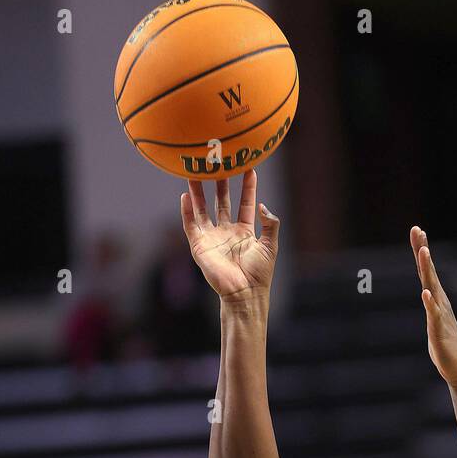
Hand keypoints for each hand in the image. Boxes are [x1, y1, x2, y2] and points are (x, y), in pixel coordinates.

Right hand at [181, 169, 279, 299]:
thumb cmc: (260, 274)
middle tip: (218, 164)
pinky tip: (185, 195)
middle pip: (221, 202)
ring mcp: (212, 238)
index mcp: (245, 232)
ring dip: (198, 192)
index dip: (247, 187)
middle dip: (219, 183)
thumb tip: (262, 205)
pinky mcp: (199, 246)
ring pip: (203, 210)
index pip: (245, 203)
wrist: (245, 293)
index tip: (249, 168)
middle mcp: (227, 232)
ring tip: (195, 173)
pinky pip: (191, 225)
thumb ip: (270, 223)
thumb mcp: (271, 245)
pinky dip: (187, 211)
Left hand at [410, 226, 456, 387]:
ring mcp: (440, 316)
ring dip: (427, 271)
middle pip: (429, 273)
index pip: (427, 272)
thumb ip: (431, 308)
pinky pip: (433, 316)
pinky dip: (430, 305)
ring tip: (424, 252)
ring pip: (432, 289)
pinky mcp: (439, 333)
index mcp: (436, 300)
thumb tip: (429, 295)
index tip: (417, 230)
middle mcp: (440, 304)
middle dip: (423, 251)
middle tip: (418, 230)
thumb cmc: (446, 349)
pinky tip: (426, 294)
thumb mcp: (434, 323)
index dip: (421, 251)